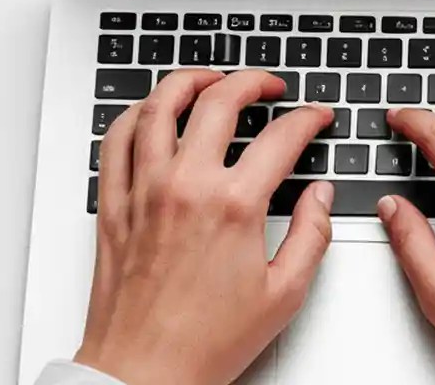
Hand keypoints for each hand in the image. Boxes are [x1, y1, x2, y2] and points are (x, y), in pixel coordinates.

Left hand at [75, 70, 335, 384]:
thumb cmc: (206, 342)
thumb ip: (312, 234)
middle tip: (269, 86)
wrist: (144, 373)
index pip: (282, 136)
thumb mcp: (284, 293)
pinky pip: (116, 140)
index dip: (308, 118)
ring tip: (211, 78)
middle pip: (219, 101)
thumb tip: (320, 196)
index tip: (315, 117)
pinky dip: (136, 114)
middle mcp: (186, 187)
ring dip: (190, 80)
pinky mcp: (115, 205)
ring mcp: (144, 191)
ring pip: (159, 107)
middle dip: (252, 81)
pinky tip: (153, 112)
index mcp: (234, 206)